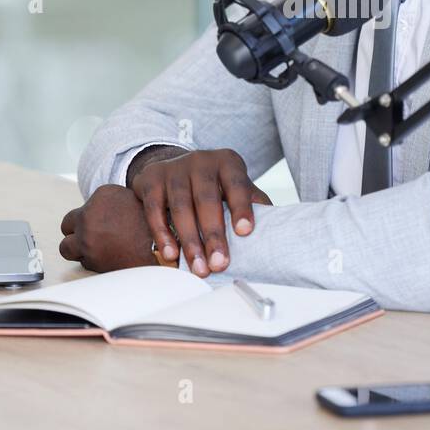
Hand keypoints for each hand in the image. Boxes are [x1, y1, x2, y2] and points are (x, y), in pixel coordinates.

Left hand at [59, 184, 157, 272]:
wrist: (164, 249)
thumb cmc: (155, 227)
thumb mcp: (137, 201)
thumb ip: (114, 204)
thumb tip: (104, 212)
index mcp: (102, 195)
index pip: (84, 207)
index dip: (92, 218)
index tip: (103, 224)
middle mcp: (89, 214)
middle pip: (67, 224)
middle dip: (76, 232)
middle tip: (90, 238)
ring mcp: (87, 237)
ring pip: (66, 247)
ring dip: (78, 249)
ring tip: (96, 252)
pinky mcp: (89, 258)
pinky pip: (82, 261)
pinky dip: (92, 262)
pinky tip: (108, 259)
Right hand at [128, 147, 271, 277]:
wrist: (175, 168)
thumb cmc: (214, 185)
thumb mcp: (236, 187)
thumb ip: (254, 204)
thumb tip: (278, 231)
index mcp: (228, 162)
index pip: (237, 184)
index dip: (242, 208)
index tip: (246, 232)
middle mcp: (200, 161)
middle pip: (207, 200)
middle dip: (214, 235)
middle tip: (220, 264)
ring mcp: (174, 169)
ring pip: (181, 207)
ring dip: (190, 241)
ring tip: (198, 268)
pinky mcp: (151, 179)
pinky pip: (155, 209)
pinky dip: (162, 233)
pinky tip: (171, 254)